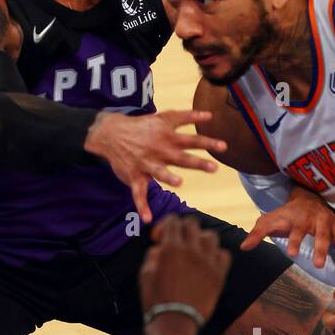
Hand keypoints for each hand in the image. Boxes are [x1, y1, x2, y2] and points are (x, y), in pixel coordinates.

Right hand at [85, 109, 225, 224]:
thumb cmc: (142, 126)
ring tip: (179, 183)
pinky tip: (147, 219)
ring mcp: (146, 163)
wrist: (111, 132)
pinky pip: (138, 192)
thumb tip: (210, 115)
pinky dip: (141, 205)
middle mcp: (159, 150)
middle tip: (214, 168)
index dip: (208, 143)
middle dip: (197, 162)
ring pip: (159, 172)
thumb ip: (188, 117)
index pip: (192, 140)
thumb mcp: (164, 117)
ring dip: (168, 177)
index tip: (224, 147)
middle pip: (181, 157)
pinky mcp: (134, 175)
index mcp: (168, 137)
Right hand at [140, 213, 230, 327]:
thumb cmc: (156, 300)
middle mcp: (192, 251)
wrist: (175, 323)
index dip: (164, 226)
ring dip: (200, 239)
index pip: (173, 220)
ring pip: (210, 236)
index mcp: (171, 248)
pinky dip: (216, 255)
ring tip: (194, 251)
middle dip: (182, 229)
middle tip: (176, 243)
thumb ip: (153, 254)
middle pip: (192, 223)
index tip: (159, 239)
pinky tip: (208, 263)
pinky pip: (224, 254)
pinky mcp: (219, 275)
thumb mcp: (145, 274)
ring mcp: (208, 262)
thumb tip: (161, 247)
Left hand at [240, 187, 334, 267]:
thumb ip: (258, 234)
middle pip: (320, 234)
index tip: (291, 253)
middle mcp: (317, 221)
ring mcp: (331, 223)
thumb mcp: (270, 221)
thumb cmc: (286, 215)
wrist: (307, 197)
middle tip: (318, 265)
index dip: (293, 240)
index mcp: (298, 220)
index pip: (295, 230)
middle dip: (320, 248)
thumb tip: (242, 248)